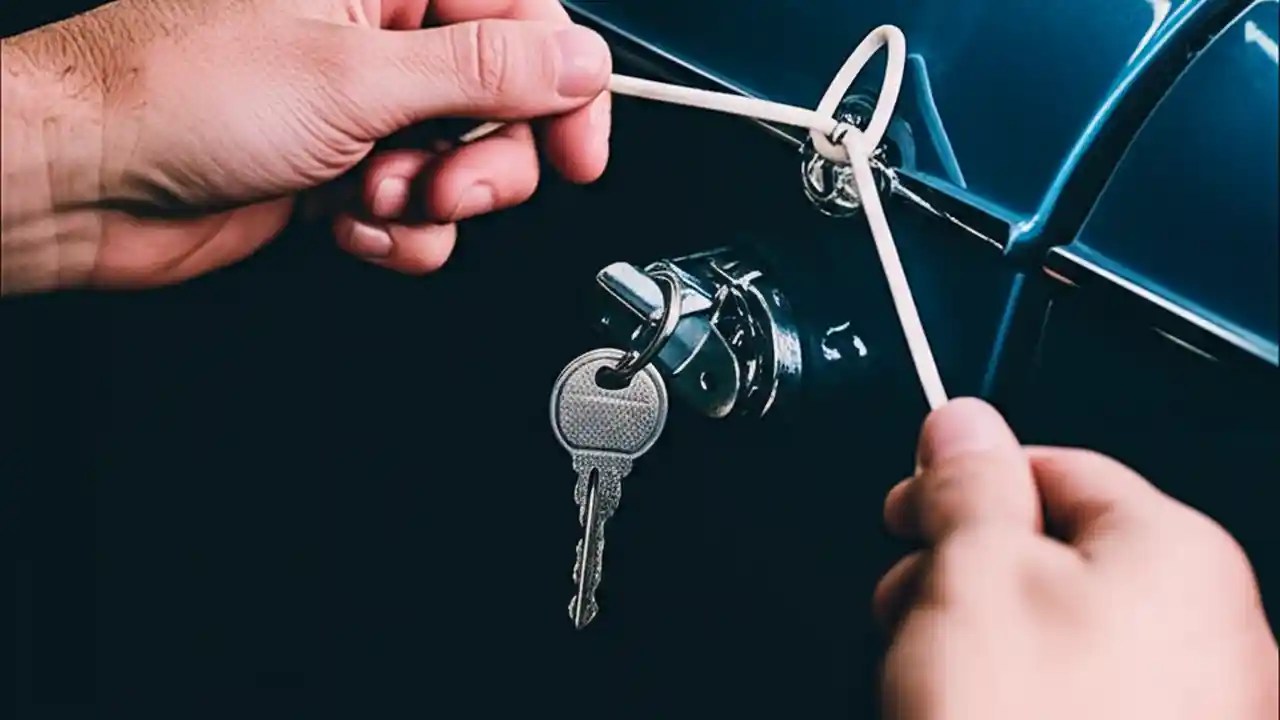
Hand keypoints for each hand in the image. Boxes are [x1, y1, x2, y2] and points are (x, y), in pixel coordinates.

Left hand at [0, 0, 610, 291]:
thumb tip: (578, 60)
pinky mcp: (345, 171)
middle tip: (447, 182)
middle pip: (505, 103)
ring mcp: (364, 110)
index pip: (524, 17)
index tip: (578, 150)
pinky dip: (394, 231)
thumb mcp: (358, 76)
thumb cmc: (180, 96)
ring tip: (372, 193)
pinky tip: (345, 219)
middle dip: (486, 161)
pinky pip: (418, 213)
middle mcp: (381, 39)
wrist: (87, 181)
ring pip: (464, 166)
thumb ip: (486, 68)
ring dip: (432, 201)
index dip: (564, 87)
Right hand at [875, 399, 1277, 719]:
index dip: (961, 483)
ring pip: (1063, 630)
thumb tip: (963, 422)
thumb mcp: (972, 579)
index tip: (907, 510)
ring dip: (982, 639)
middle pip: (1057, 551)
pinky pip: (1084, 695)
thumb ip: (968, 484)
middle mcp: (1211, 624)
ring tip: (936, 683)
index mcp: (1174, 552)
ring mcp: (1197, 703)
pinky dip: (1022, 697)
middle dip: (965, 571)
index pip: (1052, 465)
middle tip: (912, 608)